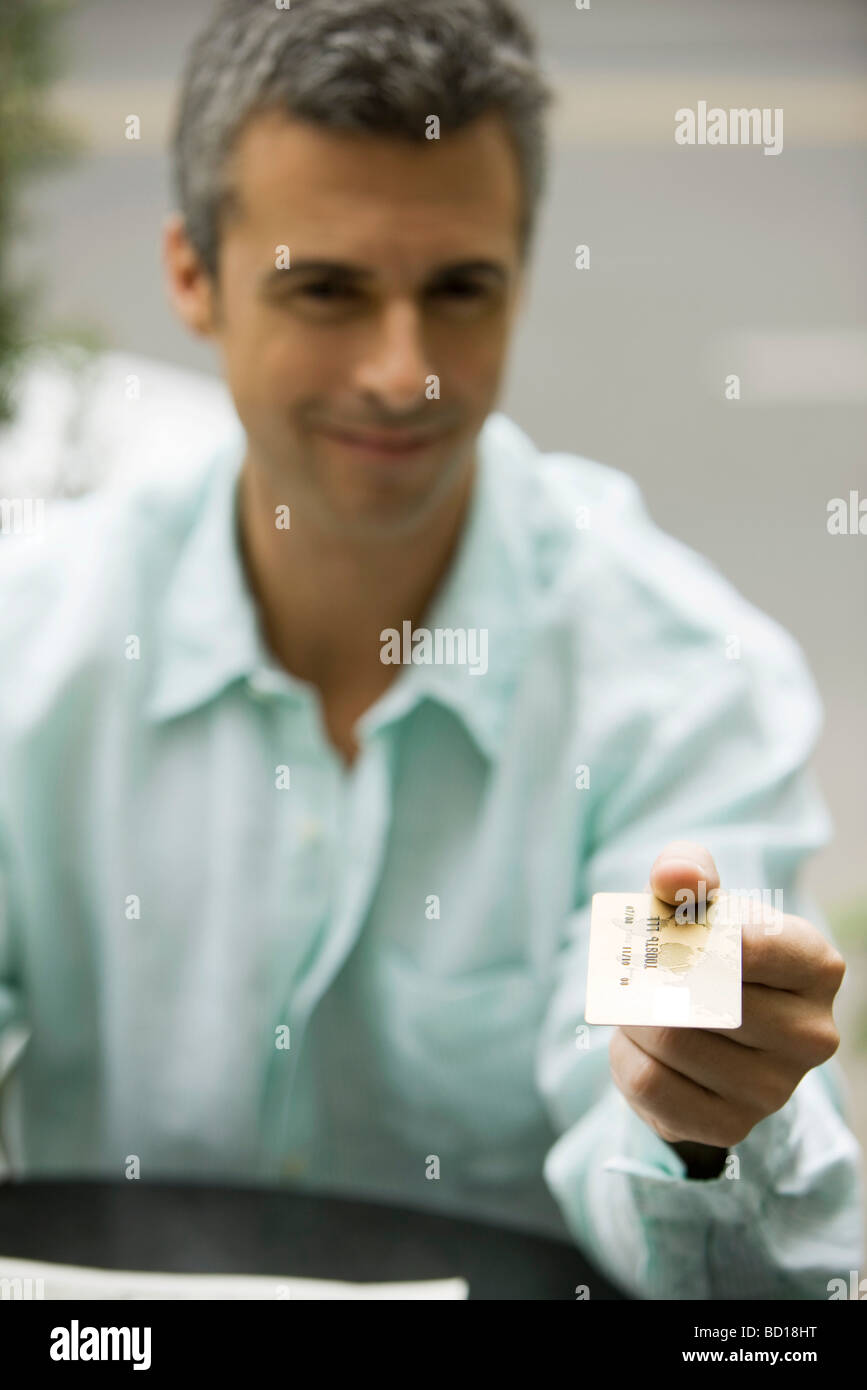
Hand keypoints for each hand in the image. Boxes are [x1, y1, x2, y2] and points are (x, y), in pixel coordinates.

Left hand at [608, 840, 845, 1167]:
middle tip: (633, 971)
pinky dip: (626, 1058)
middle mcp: (811, 1034)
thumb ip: (687, 869)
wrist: (705, 1026)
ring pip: (671, 1043)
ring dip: (633, 1017)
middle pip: (702, 998)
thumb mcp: (700, 898)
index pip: (750, 947)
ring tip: (634, 1005)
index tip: (665, 933)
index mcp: (816, 967)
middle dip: (651, 979)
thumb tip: (674, 875)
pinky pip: (652, 1087)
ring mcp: (776, 1089)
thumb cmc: (707, 947)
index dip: (693, 937)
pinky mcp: (732, 1125)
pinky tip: (637, 1045)